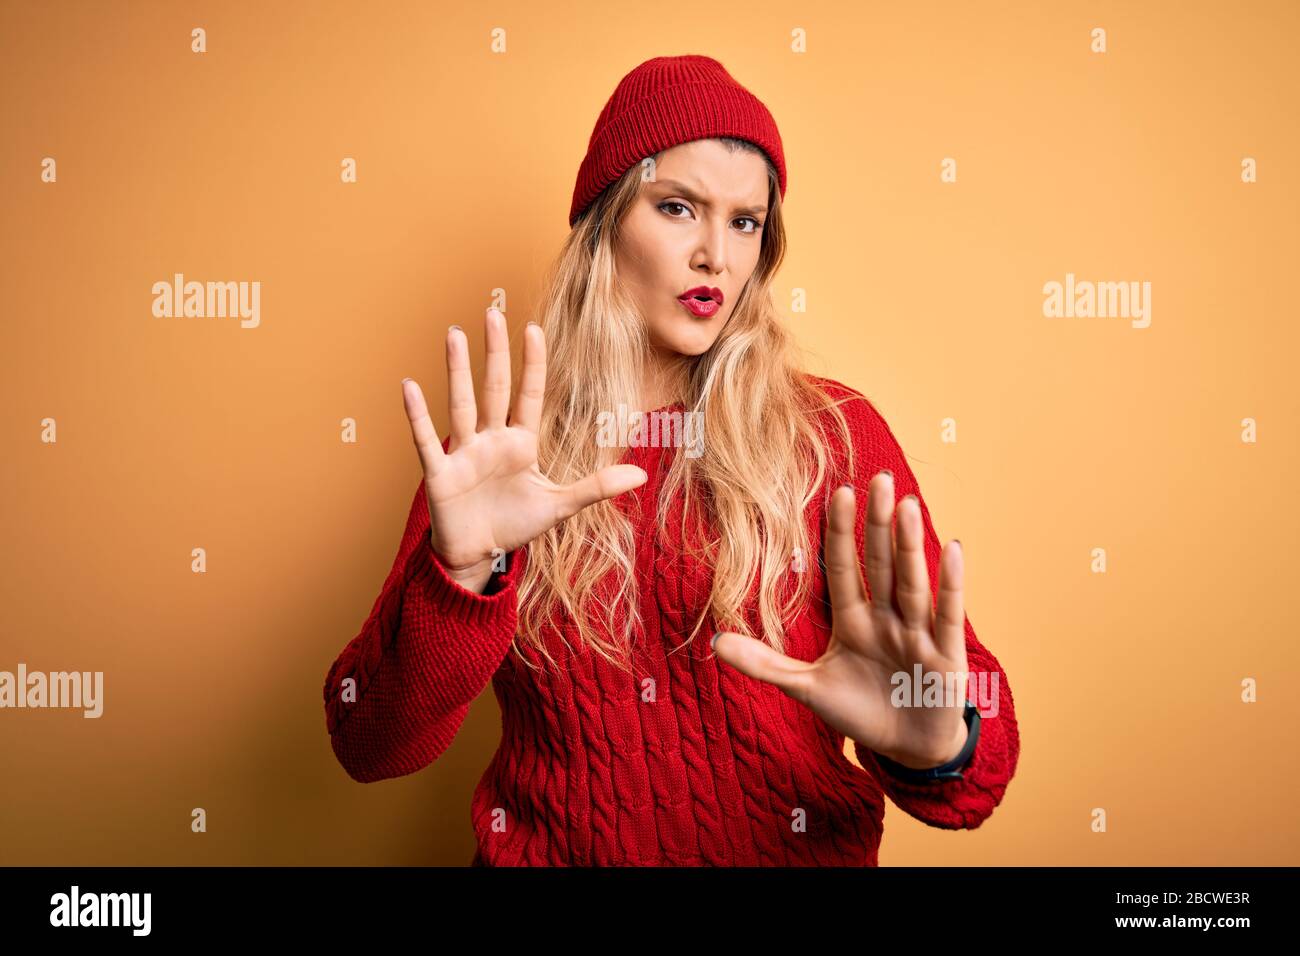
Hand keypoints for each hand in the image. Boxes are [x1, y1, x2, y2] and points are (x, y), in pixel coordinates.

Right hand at [401, 307, 647, 580]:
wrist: (479, 555)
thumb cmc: (516, 525)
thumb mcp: (560, 505)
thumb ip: (596, 487)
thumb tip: (641, 476)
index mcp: (521, 442)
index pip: (529, 394)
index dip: (532, 363)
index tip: (533, 328)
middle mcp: (491, 439)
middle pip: (494, 388)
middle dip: (495, 351)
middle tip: (493, 311)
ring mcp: (464, 453)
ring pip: (461, 403)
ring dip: (457, 369)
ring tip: (454, 333)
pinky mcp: (440, 473)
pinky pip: (427, 439)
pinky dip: (418, 415)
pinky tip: (409, 386)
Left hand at [711, 474, 969, 769]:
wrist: (906, 749)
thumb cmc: (859, 711)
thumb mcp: (808, 688)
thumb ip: (766, 665)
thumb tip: (715, 643)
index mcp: (854, 621)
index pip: (846, 570)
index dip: (842, 534)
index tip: (840, 492)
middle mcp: (886, 619)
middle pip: (881, 565)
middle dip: (879, 524)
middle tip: (880, 478)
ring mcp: (917, 634)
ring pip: (911, 583)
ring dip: (910, 545)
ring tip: (908, 504)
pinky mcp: (946, 657)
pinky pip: (946, 615)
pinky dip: (951, 584)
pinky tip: (953, 548)